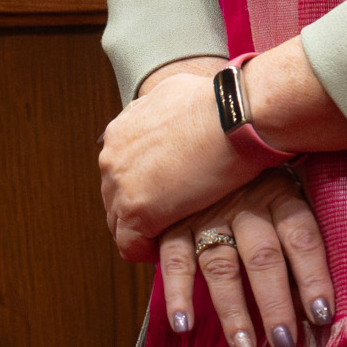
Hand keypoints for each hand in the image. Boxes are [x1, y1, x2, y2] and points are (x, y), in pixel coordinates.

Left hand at [99, 58, 235, 258]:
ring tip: (171, 236)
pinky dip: (146, 251)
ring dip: (143, 231)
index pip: (119, 171)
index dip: (142, 186)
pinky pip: (129, 245)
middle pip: (114, 197)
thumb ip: (163, 114)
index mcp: (120, 131)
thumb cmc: (220, 103)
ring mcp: (121, 184)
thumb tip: (173, 116)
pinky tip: (169, 248)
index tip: (165, 195)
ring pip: (118, 223)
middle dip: (139, 209)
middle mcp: (112, 157)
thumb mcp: (177, 95)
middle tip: (169, 219)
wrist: (234, 115)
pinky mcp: (136, 210)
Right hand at [157, 176, 335, 346]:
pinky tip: (183, 325)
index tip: (322, 315)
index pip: (302, 237)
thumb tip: (319, 288)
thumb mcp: (287, 177)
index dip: (313, 276)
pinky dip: (177, 293)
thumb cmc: (259, 166)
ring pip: (221, 265)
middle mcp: (245, 203)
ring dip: (232, 309)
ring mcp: (207, 211)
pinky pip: (175, 259)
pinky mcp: (174, 220)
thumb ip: (300, 223)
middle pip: (264, 257)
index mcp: (280, 191)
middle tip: (284, 343)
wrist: (209, 125)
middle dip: (275, 303)